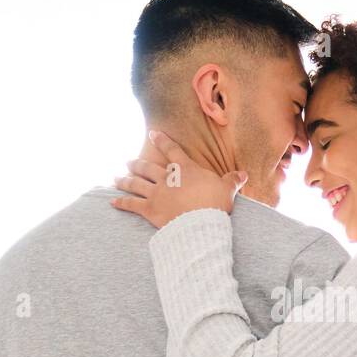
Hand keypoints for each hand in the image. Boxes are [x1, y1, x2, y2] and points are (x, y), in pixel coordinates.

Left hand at [112, 130, 246, 228]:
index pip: (171, 150)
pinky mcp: (149, 210)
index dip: (161, 140)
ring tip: (116, 178)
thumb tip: (243, 175)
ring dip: (125, 180)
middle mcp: (167, 178)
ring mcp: (156, 193)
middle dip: (137, 164)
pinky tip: (112, 202)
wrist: (201, 223)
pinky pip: (132, 205)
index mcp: (185, 170)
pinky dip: (121, 203)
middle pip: (148, 168)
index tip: (152, 133)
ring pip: (136, 184)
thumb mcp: (227, 189)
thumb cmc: (215, 204)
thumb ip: (232, 180)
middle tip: (129, 162)